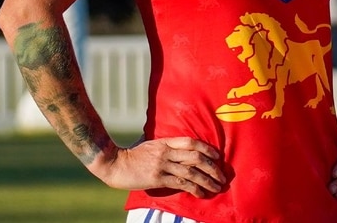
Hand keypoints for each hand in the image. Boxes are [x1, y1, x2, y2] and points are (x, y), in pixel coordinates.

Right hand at [94, 137, 225, 196]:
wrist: (114, 164)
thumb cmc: (132, 156)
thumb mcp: (150, 145)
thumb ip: (165, 147)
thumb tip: (180, 151)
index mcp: (165, 142)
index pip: (191, 142)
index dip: (207, 149)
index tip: (217, 156)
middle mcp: (166, 152)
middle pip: (196, 157)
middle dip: (212, 167)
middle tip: (222, 176)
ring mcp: (162, 165)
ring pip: (192, 172)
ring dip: (207, 180)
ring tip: (217, 187)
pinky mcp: (158, 178)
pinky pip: (181, 183)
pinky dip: (194, 188)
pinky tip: (202, 193)